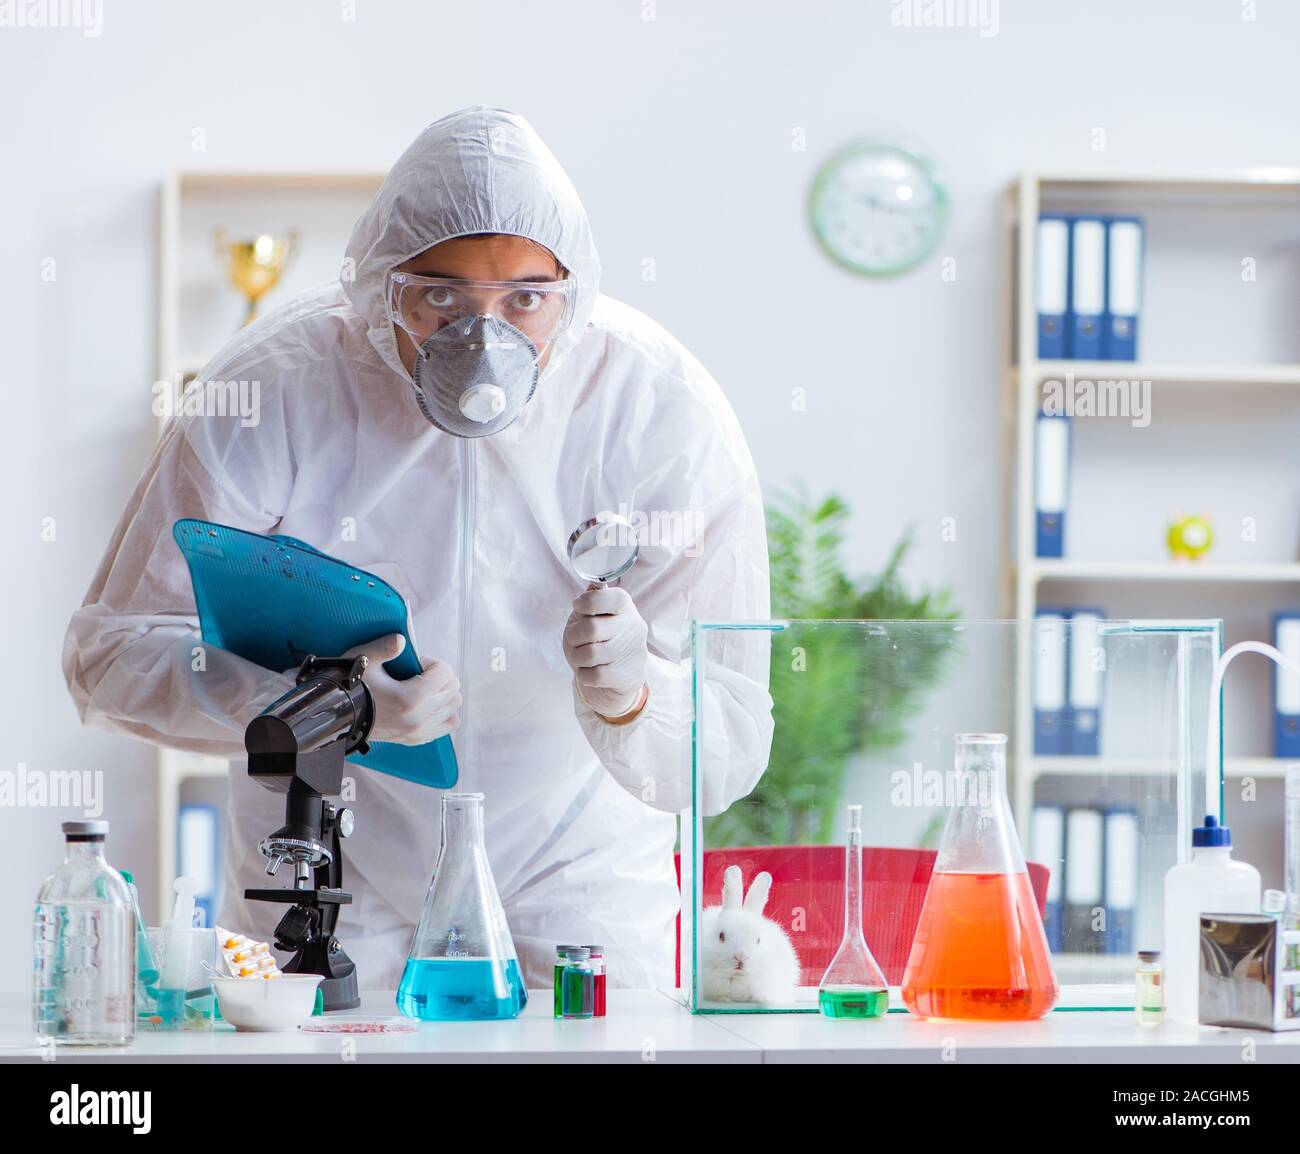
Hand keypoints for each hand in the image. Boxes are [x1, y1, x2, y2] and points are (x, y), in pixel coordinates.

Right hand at [342, 634, 460, 744]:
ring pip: (454, 706)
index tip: (416, 664)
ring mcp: (419, 731)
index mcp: (410, 699)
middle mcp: (419, 718)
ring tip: (423, 687)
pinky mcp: (417, 739)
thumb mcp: (363, 660)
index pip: (445, 673)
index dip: (432, 663)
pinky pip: (449, 724)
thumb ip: (384, 648)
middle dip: (440, 676)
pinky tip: (430, 702)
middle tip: (419, 674)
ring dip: (444, 692)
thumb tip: (401, 640)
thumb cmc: (351, 686)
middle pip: (452, 688)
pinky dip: (445, 710)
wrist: (337, 716)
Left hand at [563, 587, 648, 720]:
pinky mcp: (629, 675)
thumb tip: (593, 588)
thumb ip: (591, 603)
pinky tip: (589, 671)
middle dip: (574, 635)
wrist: (614, 677)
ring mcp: (633, 652)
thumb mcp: (592, 616)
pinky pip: (595, 675)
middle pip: (592, 629)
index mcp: (625, 608)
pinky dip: (584, 675)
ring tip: (580, 656)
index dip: (591, 601)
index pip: (615, 599)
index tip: (578, 605)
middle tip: (574, 639)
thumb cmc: (598, 640)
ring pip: (591, 654)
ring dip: (576, 656)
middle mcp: (634, 627)